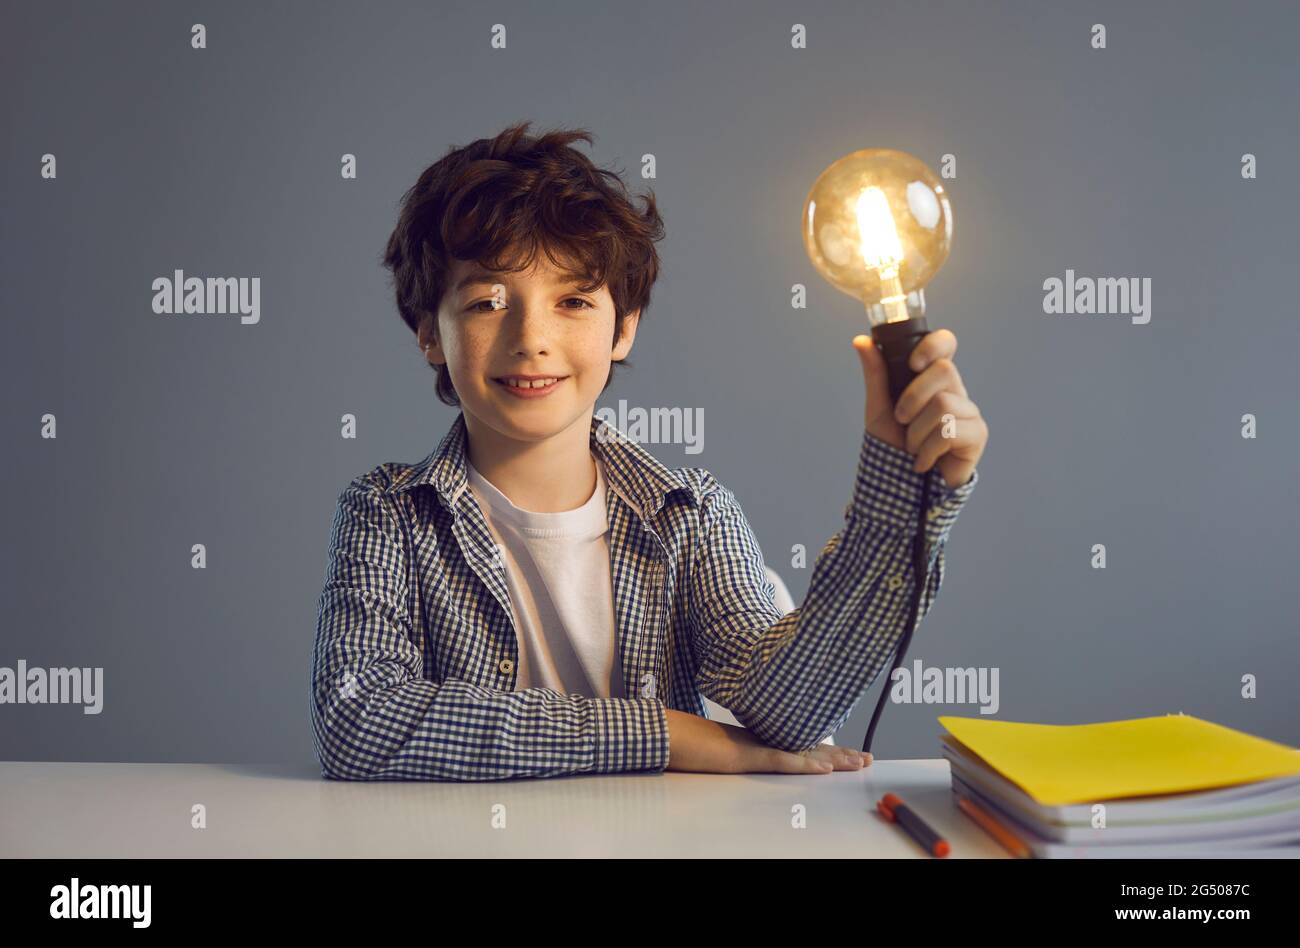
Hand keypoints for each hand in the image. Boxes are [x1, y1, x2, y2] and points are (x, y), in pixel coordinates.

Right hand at [664, 708, 871, 773]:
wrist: (666, 733)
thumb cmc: (685, 743)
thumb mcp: (717, 751)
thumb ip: (735, 754)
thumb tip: (742, 758)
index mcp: (758, 740)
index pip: (799, 745)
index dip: (825, 749)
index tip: (848, 754)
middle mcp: (762, 739)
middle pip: (809, 746)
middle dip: (841, 754)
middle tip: (868, 758)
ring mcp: (756, 746)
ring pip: (803, 752)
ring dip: (833, 758)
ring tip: (859, 762)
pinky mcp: (747, 756)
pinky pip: (780, 760)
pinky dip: (804, 763)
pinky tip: (824, 768)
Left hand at [854, 329, 987, 488]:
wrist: (902, 486)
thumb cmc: (894, 446)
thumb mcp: (879, 408)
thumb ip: (876, 375)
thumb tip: (861, 341)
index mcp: (933, 380)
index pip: (946, 344)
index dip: (934, 345)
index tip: (912, 363)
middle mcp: (955, 391)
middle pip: (944, 370)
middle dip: (912, 398)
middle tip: (901, 420)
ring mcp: (969, 412)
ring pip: (943, 404)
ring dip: (916, 432)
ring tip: (912, 447)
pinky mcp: (977, 435)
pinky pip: (950, 431)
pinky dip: (927, 450)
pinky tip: (923, 462)